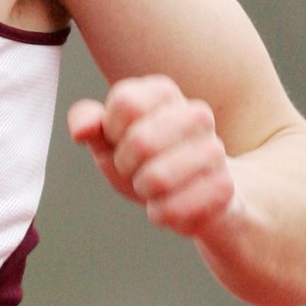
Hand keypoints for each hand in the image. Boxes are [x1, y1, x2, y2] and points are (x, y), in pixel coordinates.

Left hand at [68, 74, 239, 237]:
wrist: (197, 194)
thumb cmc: (147, 160)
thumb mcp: (111, 139)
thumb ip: (89, 123)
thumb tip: (81, 130)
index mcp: (164, 92)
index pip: (125, 103)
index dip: (113, 132)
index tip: (121, 141)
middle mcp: (196, 114)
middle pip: (140, 140)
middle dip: (126, 165)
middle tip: (135, 170)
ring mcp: (215, 150)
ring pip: (157, 178)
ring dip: (144, 191)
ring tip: (153, 187)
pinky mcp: (223, 187)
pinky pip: (173, 208)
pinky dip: (161, 213)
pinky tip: (170, 205)